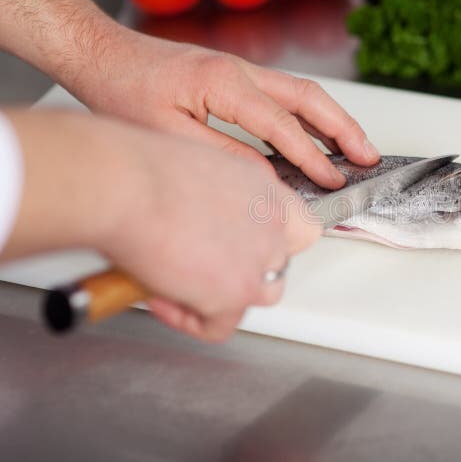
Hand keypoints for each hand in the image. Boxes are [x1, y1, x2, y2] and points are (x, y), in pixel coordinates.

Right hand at [6, 110, 320, 340]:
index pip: (299, 224)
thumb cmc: (142, 169)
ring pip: (261, 294)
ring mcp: (258, 260)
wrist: (126, 187)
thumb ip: (218, 197)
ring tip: (183, 283)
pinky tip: (161, 298)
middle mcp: (270, 224)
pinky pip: (219, 326)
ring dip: (225, 297)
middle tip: (204, 263)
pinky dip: (189, 320)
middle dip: (243, 267)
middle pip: (279, 261)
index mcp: (264, 189)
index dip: (274, 240)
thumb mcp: (198, 167)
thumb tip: (202, 217)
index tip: (253, 246)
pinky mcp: (235, 292)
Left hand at [63, 25, 379, 188]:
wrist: (100, 55)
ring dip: (334, 119)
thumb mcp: (167, 135)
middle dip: (344, 129)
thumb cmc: (123, 91)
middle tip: (369, 158)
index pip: (284, 125)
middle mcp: (241, 70)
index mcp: (225, 83)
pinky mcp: (236, 75)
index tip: (334, 181)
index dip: (313, 157)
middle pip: (310, 97)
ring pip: (303, 92)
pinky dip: (311, 114)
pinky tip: (317, 134)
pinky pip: (286, 93)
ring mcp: (241, 69)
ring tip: (356, 148)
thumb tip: (266, 178)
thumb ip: (222, 156)